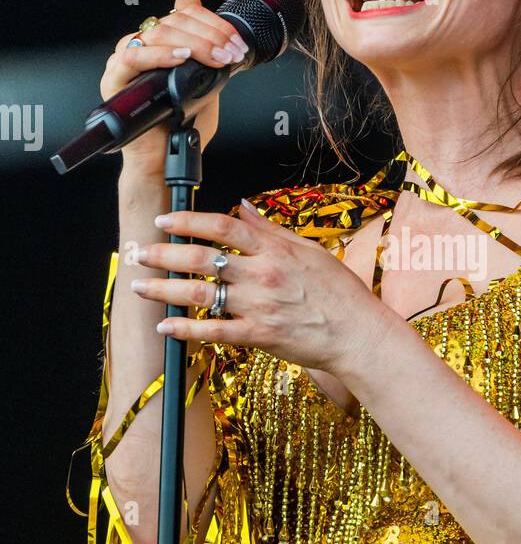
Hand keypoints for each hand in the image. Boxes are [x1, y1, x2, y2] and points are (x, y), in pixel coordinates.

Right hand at [102, 0, 247, 177]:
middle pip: (171, 21)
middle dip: (209, 35)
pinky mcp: (114, 80)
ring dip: (192, 43)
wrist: (165, 159)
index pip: (182, 14)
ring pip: (155, 33)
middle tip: (230, 52)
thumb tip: (225, 37)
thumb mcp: (205, 86)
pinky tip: (182, 58)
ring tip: (215, 58)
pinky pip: (132, 57)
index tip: (234, 39)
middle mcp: (140, 48)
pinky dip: (160, 55)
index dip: (212, 22)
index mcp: (159, 44)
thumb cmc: (181, 126)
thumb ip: (209, 60)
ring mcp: (125, 62)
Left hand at [130, 201, 389, 379]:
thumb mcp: (309, 251)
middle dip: (164, 254)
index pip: (222, 227)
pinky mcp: (259, 335)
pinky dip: (186, 328)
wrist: (358, 333)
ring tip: (140, 286)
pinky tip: (166, 325)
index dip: (188, 221)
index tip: (165, 221)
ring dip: (164, 289)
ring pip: (200, 294)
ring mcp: (259, 306)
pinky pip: (214, 331)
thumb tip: (243, 208)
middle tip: (139, 252)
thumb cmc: (340, 293)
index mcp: (275, 250)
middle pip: (202, 258)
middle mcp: (263, 275)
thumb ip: (271, 230)